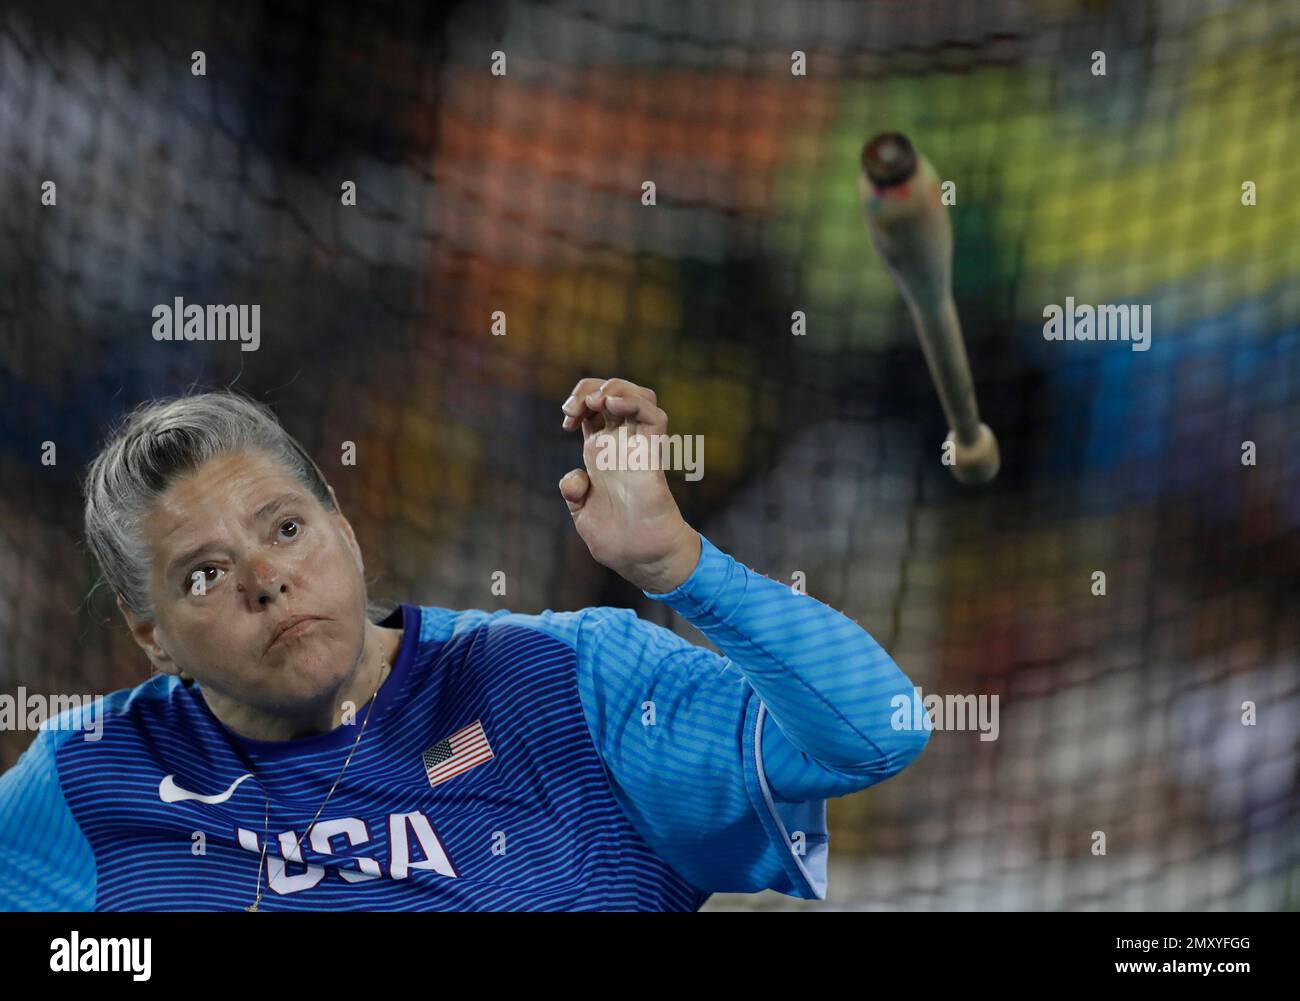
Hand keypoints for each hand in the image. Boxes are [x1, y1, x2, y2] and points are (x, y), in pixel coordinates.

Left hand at [558, 377, 700, 592]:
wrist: (639, 557)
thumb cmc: (615, 538)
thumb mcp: (583, 513)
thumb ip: (574, 492)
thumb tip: (574, 478)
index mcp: (600, 453)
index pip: (593, 409)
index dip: (579, 402)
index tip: (566, 421)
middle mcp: (620, 445)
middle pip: (613, 393)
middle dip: (590, 388)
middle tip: (574, 408)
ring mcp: (637, 447)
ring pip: (639, 396)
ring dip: (616, 387)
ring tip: (597, 400)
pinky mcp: (652, 454)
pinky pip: (653, 416)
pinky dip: (635, 401)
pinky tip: (613, 403)